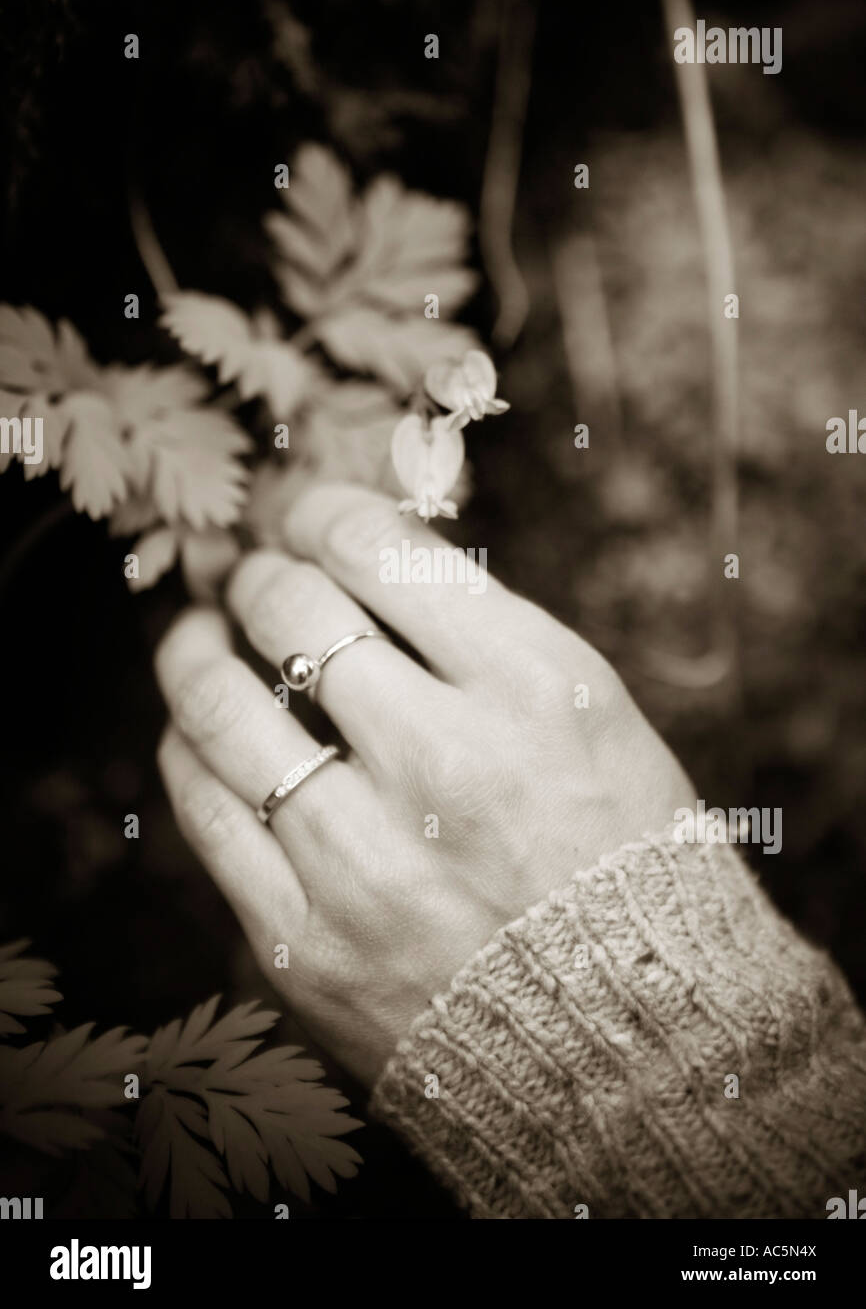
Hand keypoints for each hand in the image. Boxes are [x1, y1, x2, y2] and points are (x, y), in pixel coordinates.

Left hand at [155, 484, 693, 1087]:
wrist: (631, 1047)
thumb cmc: (622, 864)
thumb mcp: (595, 718)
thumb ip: (482, 633)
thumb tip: (360, 558)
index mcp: (535, 692)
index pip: (377, 547)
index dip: (321, 512)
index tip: (308, 518)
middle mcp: (445, 766)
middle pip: (289, 608)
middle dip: (259, 573)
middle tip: (256, 578)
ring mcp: (366, 864)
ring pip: (219, 704)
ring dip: (194, 649)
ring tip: (197, 638)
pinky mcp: (307, 946)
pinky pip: (206, 812)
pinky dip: (191, 752)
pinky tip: (201, 736)